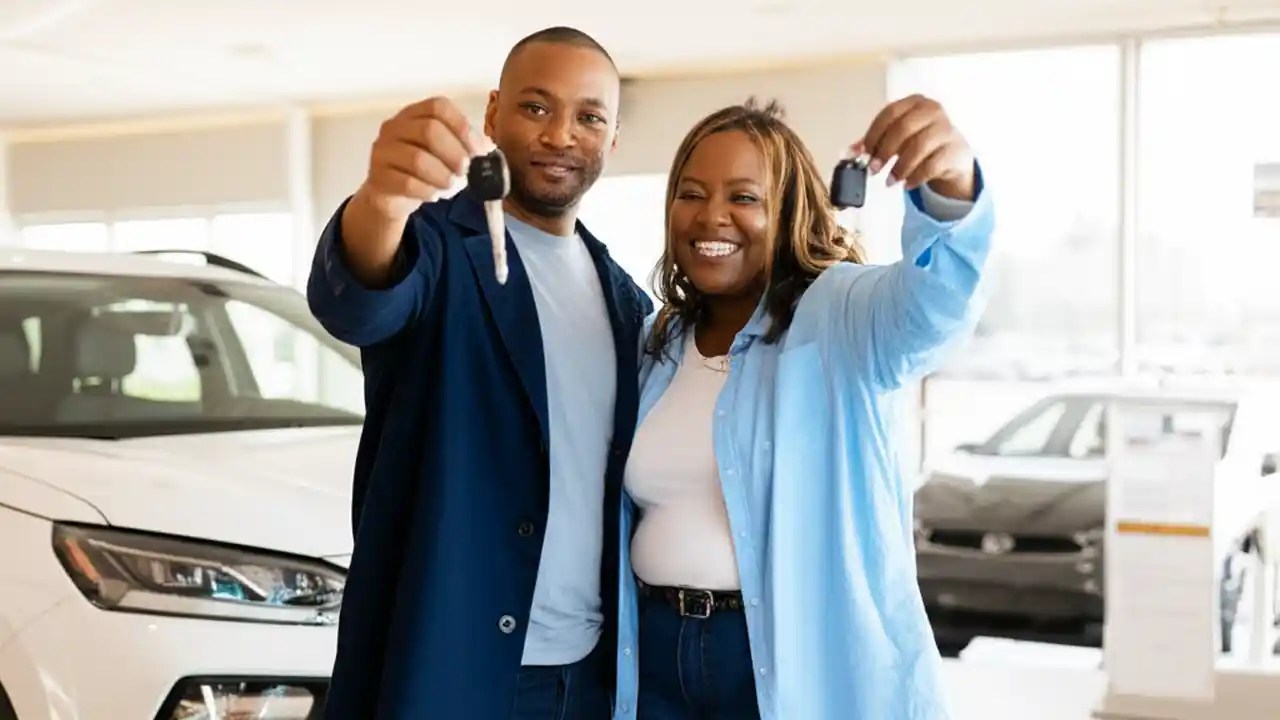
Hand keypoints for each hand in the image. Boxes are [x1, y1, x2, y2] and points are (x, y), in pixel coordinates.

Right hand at [356, 96, 484, 221]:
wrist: (391, 196)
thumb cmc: (423, 170)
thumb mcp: (445, 154)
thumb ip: (466, 147)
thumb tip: (489, 147)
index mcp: (414, 114)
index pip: (439, 107)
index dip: (462, 127)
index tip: (477, 150)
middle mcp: (394, 127)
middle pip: (429, 130)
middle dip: (454, 153)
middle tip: (465, 171)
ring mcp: (382, 151)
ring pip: (417, 159)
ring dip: (442, 176)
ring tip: (450, 185)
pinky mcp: (377, 177)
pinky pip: (406, 183)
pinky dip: (427, 191)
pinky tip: (433, 194)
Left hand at [852, 94, 975, 200]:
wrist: (953, 155)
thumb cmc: (919, 142)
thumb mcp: (897, 139)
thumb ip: (874, 143)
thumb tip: (849, 153)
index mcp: (915, 102)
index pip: (890, 113)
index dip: (874, 133)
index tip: (863, 153)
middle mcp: (933, 110)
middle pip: (903, 128)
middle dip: (885, 151)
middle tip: (873, 169)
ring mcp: (947, 129)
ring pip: (919, 146)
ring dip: (900, 167)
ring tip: (890, 181)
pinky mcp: (956, 150)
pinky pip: (932, 165)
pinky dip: (916, 177)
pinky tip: (907, 184)